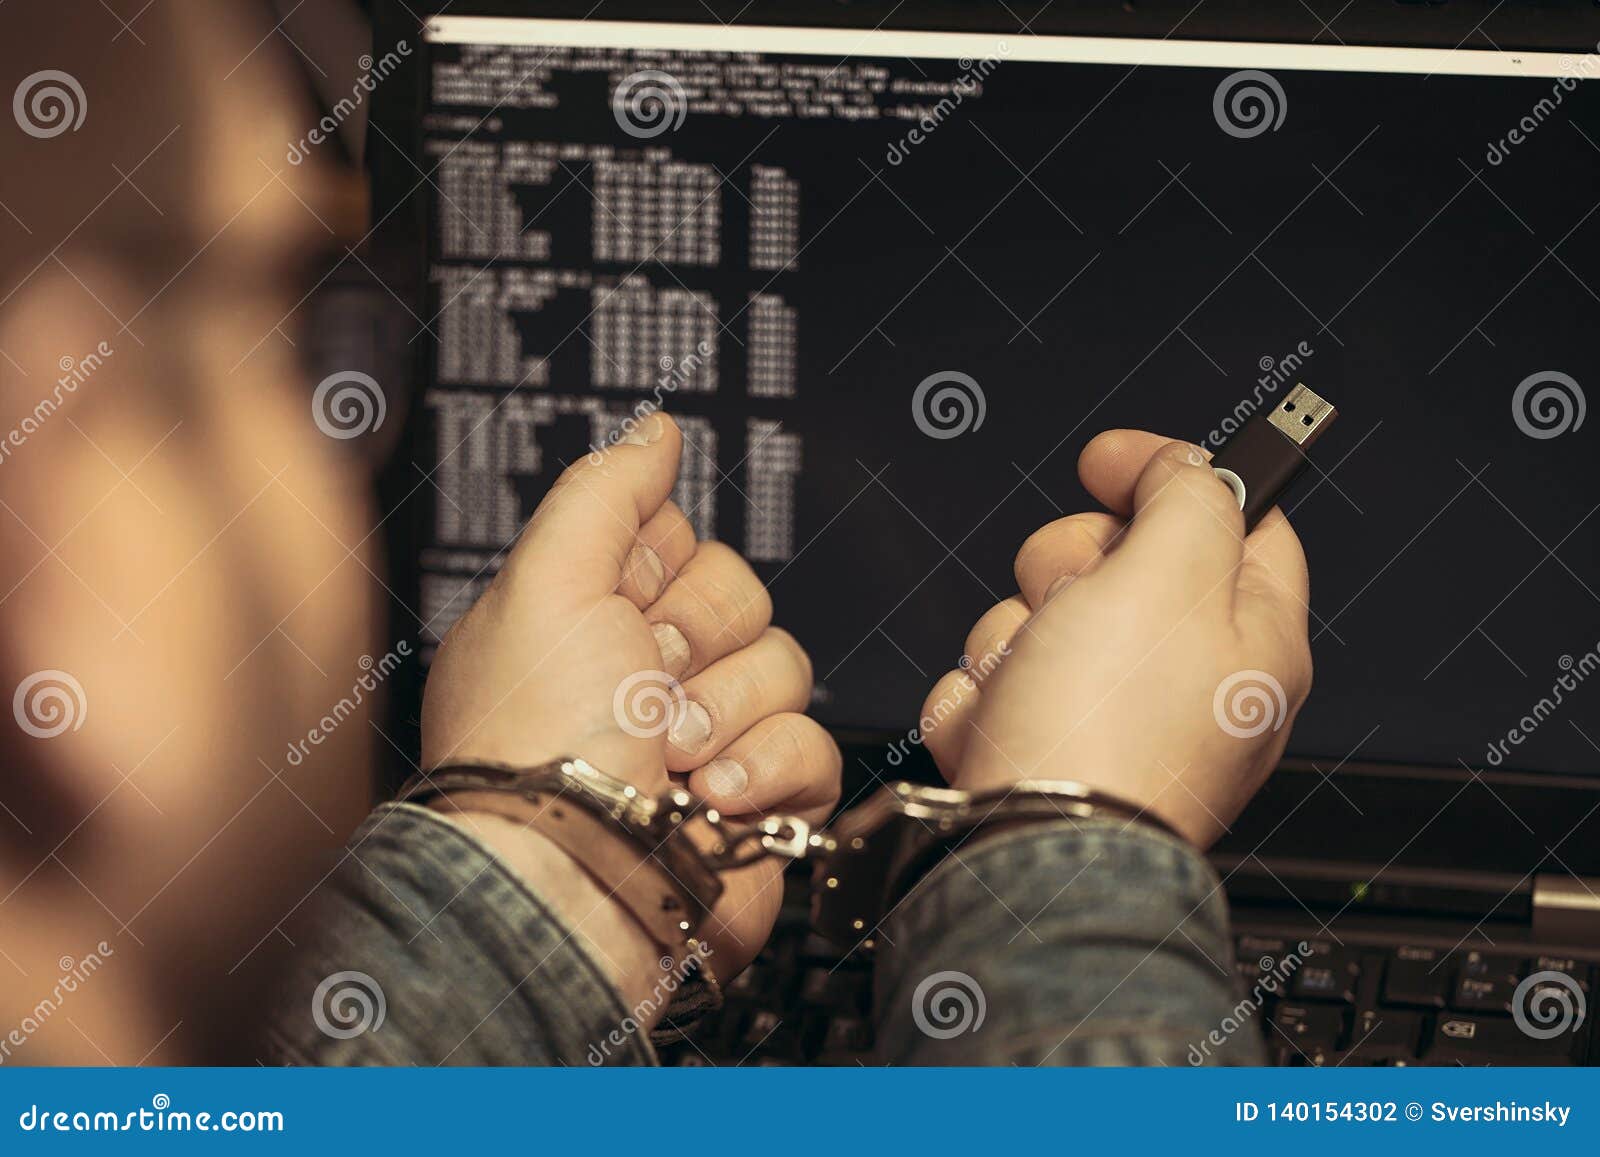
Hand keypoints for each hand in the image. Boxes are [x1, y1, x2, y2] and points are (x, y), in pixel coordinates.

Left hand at [421, 412, 839, 991]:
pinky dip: (765, 771)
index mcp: (587, 618)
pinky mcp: (760, 799)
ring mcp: (706, 740)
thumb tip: (655, 430)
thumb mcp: (550, 580)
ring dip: (727, 712)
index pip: (675, 539)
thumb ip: (606, 491)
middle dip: (701, 638)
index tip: (625, 601)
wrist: (573, 884)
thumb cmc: (536, 743)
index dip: (660, 565)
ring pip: (784, 666)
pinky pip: (812, 744)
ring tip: (670, 757)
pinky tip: (710, 802)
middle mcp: (645, 675)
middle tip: (645, 682)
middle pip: (742, 594)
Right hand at [919, 431, 1312, 847]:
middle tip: (1067, 601)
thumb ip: (1187, 496)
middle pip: (1119, 566)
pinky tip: (998, 729)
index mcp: (1251, 641)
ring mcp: (1111, 724)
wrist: (1023, 858)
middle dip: (1066, 569)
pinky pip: (995, 685)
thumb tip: (1187, 465)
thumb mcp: (1168, 574)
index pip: (1236, 523)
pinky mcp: (1043, 754)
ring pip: (1039, 621)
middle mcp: (1189, 686)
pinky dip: (982, 699)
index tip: (1108, 464)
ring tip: (1022, 685)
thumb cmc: (1108, 733)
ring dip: (1010, 638)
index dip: (1167, 477)